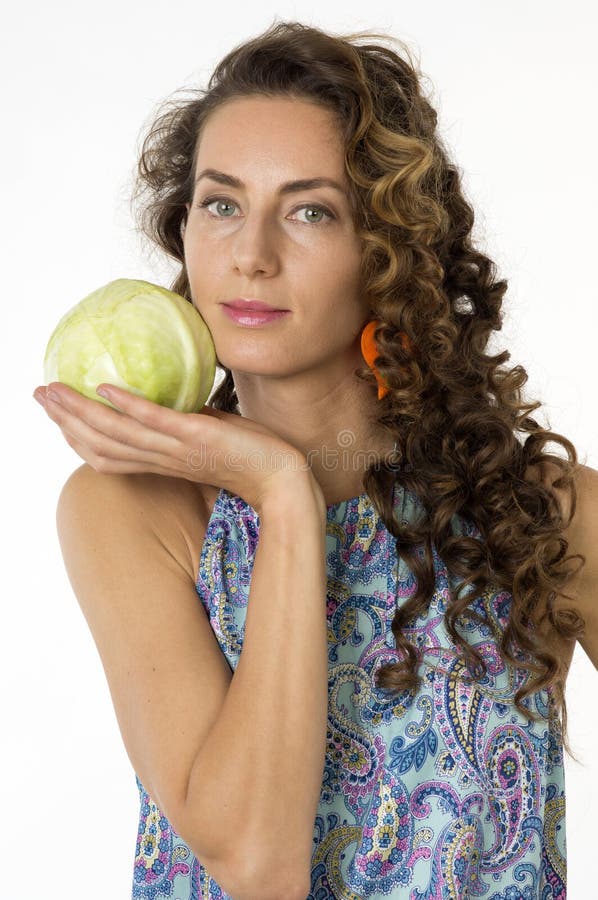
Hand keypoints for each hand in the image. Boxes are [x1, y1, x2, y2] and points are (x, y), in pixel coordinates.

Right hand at [32, 382, 318, 512]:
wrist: (287, 481)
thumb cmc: (253, 459)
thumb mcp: (211, 438)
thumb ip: (186, 425)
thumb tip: (175, 402)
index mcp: (163, 462)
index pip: (109, 453)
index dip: (77, 434)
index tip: (56, 411)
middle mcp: (164, 460)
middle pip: (102, 444)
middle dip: (67, 420)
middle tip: (39, 394)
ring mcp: (180, 451)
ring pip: (119, 434)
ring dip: (84, 412)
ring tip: (56, 391)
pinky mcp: (200, 440)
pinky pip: (159, 424)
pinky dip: (130, 407)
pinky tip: (107, 389)